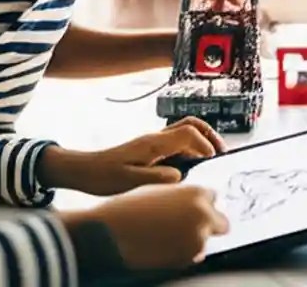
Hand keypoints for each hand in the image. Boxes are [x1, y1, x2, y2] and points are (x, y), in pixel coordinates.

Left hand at [40, 117, 226, 195]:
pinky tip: (192, 164)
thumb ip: (157, 178)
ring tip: (212, 158)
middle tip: (221, 153)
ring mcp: (154, 141)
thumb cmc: (103, 177)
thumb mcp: (130, 182)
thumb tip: (181, 175)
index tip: (213, 160)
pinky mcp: (152, 148)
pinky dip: (192, 147)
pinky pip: (178, 140)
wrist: (84, 171)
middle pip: (191, 123)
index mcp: (154, 143)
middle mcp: (156, 138)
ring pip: (186, 129)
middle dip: (210, 135)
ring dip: (203, 139)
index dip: (205, 144)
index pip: (189, 132)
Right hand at [65, 184, 228, 268]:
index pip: (213, 197)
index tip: (190, 208)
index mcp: (196, 193)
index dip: (200, 203)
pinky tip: (164, 246)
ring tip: (167, 236)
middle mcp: (203, 215)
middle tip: (186, 226)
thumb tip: (191, 201)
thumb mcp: (158, 190)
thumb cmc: (128, 208)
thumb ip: (180, 195)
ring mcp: (197, 239)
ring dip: (194, 239)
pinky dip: (185, 252)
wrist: (109, 234)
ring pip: (206, 240)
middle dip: (207, 223)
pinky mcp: (188, 258)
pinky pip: (194, 255)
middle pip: (220, 221)